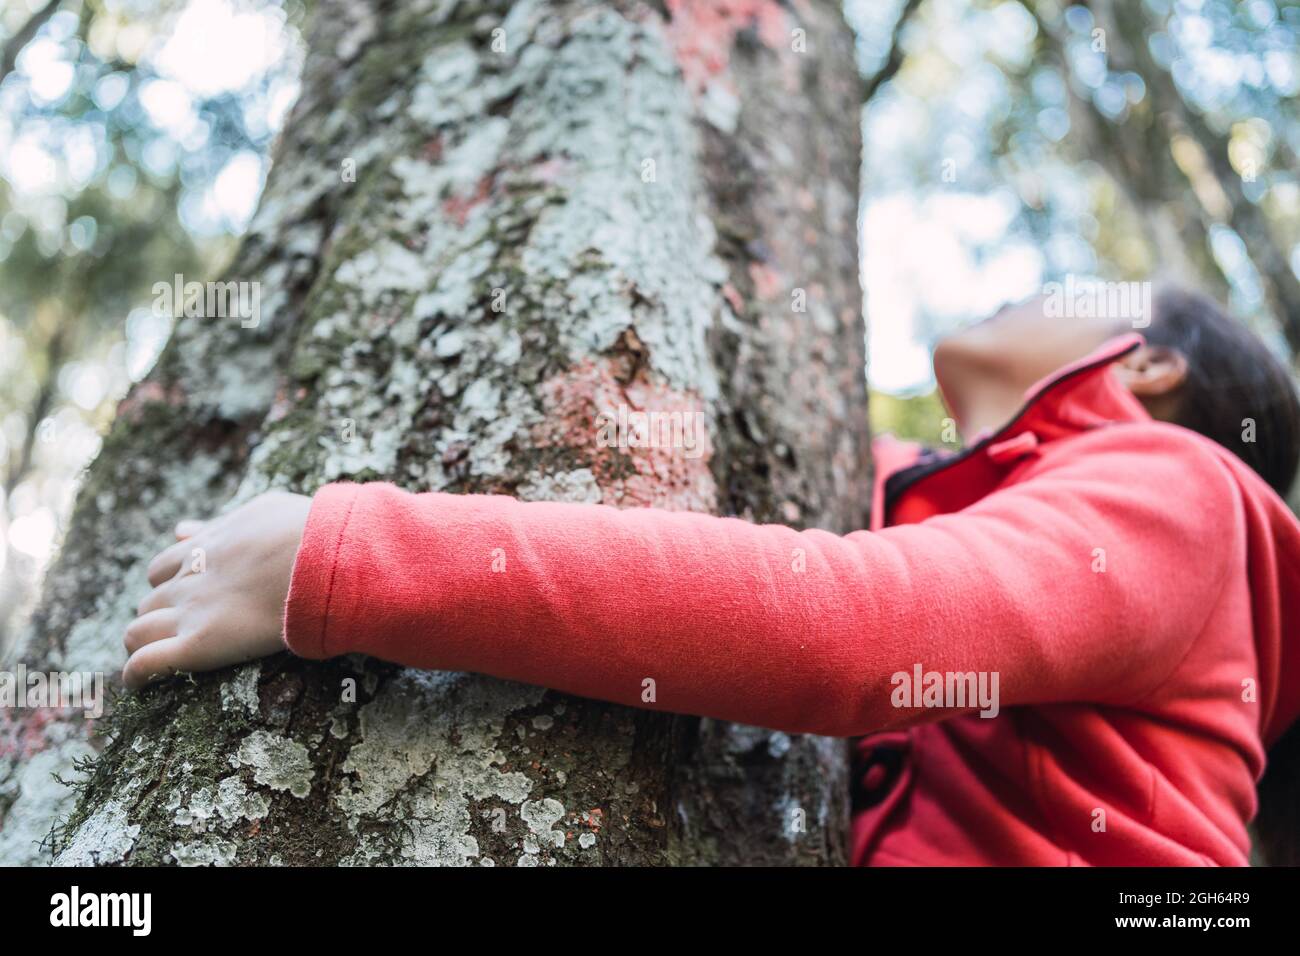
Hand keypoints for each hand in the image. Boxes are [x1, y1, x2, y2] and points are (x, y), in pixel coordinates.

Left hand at [123, 491, 311, 689]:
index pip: (163, 569)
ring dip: (144, 644)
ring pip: (138, 632)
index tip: (185, 598)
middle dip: (159, 617)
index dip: (171, 587)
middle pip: (149, 602)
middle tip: (179, 635)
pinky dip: (137, 675)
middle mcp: (189, 579)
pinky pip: (147, 664)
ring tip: (155, 660)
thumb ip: (218, 525)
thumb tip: (181, 530)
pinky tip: (138, 684)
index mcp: (204, 548)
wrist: (322, 558)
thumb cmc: (307, 533)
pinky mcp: (198, 643)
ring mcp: (190, 612)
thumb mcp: (261, 512)